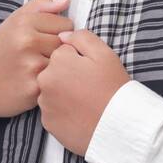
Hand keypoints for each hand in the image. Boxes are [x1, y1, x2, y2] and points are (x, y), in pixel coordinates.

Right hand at [0, 0, 72, 123]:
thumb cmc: (2, 50)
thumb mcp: (15, 21)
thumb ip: (41, 6)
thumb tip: (66, 1)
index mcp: (24, 22)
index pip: (66, 24)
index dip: (58, 32)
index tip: (44, 38)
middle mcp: (27, 42)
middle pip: (67, 43)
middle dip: (58, 49)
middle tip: (40, 55)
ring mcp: (31, 65)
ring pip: (64, 61)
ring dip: (56, 66)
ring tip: (39, 67)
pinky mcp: (34, 87)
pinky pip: (58, 79)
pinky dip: (52, 81)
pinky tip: (37, 80)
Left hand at [36, 28, 131, 154]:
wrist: (117, 126)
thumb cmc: (113, 88)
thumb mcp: (104, 54)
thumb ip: (82, 37)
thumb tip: (62, 36)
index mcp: (58, 61)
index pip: (64, 53)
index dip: (80, 60)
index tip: (91, 71)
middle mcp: (45, 81)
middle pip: (55, 72)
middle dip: (69, 76)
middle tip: (89, 87)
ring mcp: (44, 104)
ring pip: (52, 92)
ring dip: (64, 94)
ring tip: (86, 102)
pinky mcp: (48, 123)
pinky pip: (53, 111)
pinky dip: (63, 112)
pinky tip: (80, 114)